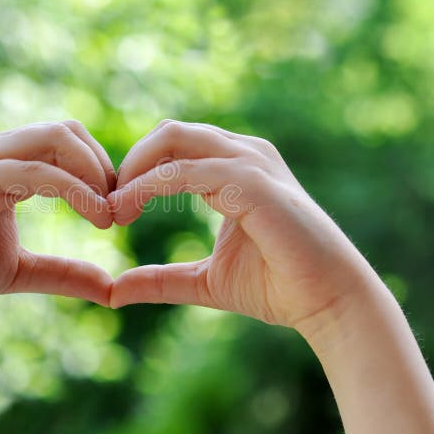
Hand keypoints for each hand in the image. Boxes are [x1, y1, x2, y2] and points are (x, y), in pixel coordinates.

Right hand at [0, 120, 115, 308]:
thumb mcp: (19, 270)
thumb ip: (62, 272)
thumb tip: (110, 288)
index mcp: (9, 162)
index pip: (69, 141)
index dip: (102, 170)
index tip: (120, 211)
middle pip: (68, 130)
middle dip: (104, 166)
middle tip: (121, 210)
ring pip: (55, 139)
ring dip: (94, 173)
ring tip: (111, 215)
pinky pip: (34, 170)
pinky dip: (73, 188)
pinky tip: (96, 216)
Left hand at [108, 120, 380, 329]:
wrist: (327, 301)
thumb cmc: (275, 286)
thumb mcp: (204, 281)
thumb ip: (160, 278)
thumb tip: (114, 291)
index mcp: (234, 167)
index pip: (172, 147)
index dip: (135, 172)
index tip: (112, 210)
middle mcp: (243, 154)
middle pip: (168, 132)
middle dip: (129, 163)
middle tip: (106, 204)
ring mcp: (249, 163)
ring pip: (172, 139)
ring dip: (133, 171)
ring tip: (112, 210)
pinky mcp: (251, 182)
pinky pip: (185, 171)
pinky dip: (148, 187)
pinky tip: (126, 210)